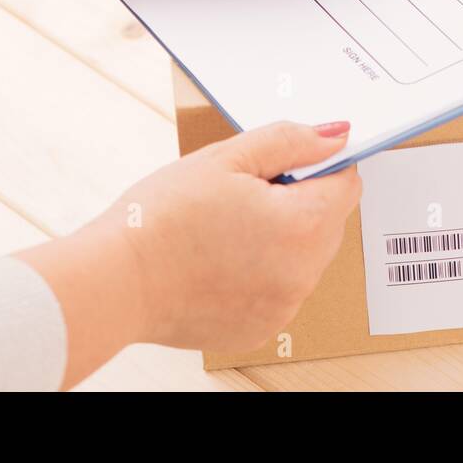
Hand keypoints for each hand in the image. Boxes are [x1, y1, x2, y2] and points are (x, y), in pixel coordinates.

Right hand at [16, 120, 361, 387]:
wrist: (115, 282)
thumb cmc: (163, 217)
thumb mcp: (229, 158)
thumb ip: (291, 141)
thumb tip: (337, 134)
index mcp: (304, 225)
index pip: (347, 184)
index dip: (319, 165)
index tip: (285, 163)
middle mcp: (303, 273)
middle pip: (329, 221)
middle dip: (299, 200)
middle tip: (243, 192)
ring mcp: (284, 307)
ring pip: (305, 257)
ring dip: (282, 236)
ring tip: (225, 227)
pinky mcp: (261, 328)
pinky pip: (280, 288)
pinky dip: (261, 271)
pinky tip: (219, 260)